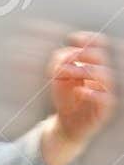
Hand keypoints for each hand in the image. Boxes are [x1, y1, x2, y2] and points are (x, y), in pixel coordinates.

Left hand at [47, 30, 116, 150]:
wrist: (66, 125)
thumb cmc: (65, 99)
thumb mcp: (58, 78)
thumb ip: (60, 61)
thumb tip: (68, 52)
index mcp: (95, 65)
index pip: (100, 47)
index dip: (90, 40)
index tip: (73, 38)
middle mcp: (103, 77)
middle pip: (102, 58)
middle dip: (86, 54)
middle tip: (71, 57)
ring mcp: (106, 92)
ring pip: (105, 76)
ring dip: (85, 70)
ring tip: (68, 72)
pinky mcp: (104, 109)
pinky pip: (106, 98)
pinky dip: (93, 93)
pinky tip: (79, 91)